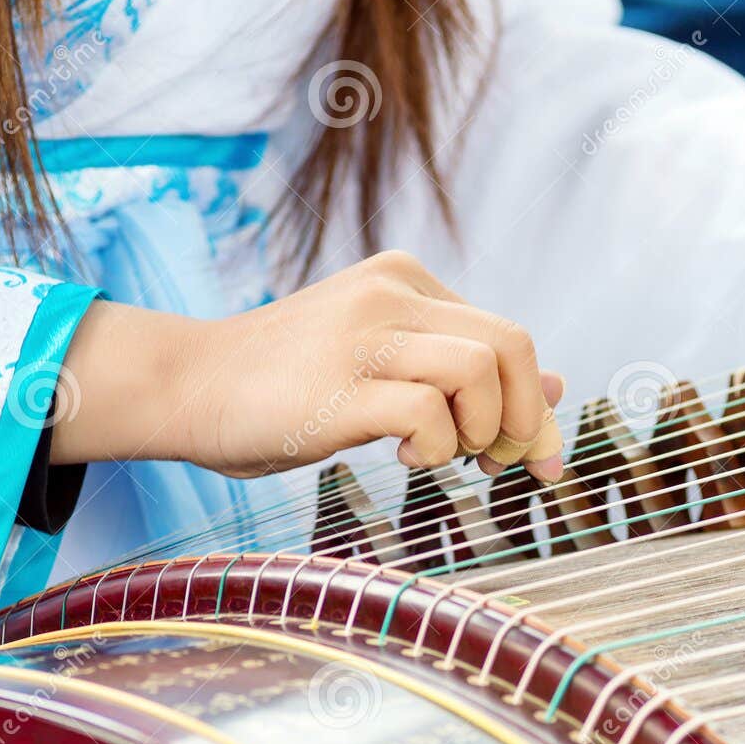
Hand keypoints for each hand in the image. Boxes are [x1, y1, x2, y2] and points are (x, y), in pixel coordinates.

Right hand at [56, 250, 565, 482]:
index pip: (508, 337)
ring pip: (480, 370)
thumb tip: (558, 389)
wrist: (185, 384)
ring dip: (481, 429)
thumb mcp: (385, 363)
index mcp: (405, 280)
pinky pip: (428, 412)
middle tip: (499, 462)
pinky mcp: (338, 386)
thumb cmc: (284, 385)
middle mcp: (391, 294)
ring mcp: (362, 336)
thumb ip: (463, 369)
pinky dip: (435, 447)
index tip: (537, 456)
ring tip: (443, 454)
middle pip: (511, 346)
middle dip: (526, 418)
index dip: (536, 404)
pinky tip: (401, 456)